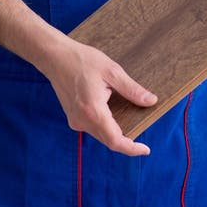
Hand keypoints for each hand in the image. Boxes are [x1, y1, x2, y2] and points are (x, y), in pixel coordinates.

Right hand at [44, 37, 156, 154]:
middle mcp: (81, 121)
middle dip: (126, 140)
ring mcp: (75, 120)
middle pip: (108, 140)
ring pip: (100, 134)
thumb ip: (132, 90)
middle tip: (143, 134)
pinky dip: (106, 125)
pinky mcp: (73, 117)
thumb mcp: (112, 71)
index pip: (115, 140)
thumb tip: (150, 101)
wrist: (56, 57)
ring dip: (116, 132)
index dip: (132, 148)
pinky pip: (92, 127)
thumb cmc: (83, 60)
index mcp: (93, 111)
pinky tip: (115, 113)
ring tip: (131, 121)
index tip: (146, 149)